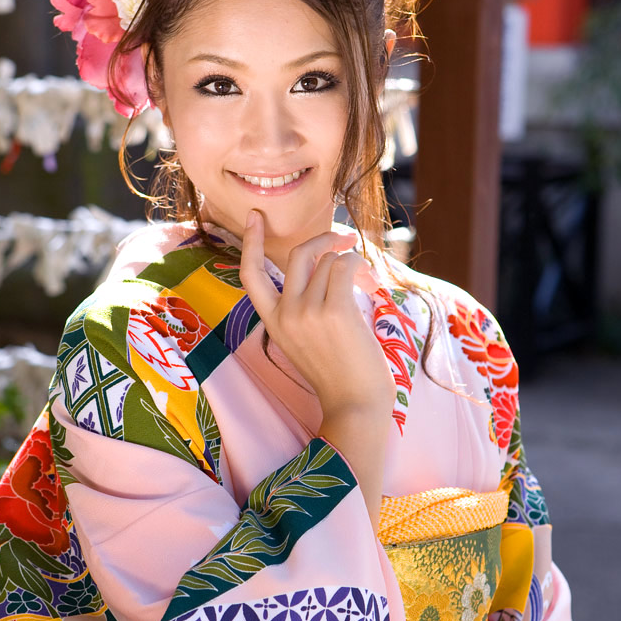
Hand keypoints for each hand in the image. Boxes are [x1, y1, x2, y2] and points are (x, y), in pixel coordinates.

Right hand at [239, 209, 394, 417]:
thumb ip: (304, 305)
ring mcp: (307, 312)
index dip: (251, 242)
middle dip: (324, 239)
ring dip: (352, 264)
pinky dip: (359, 267)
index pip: (251, 274)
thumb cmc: (339, 373)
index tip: (255, 216)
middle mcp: (285, 314)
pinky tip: (369, 284)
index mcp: (273, 322)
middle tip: (345, 239)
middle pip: (299, 254)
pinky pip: (344, 266)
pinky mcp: (334, 311)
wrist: (355, 404)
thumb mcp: (306, 339)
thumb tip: (323, 262)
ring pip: (329, 262)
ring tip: (366, 284)